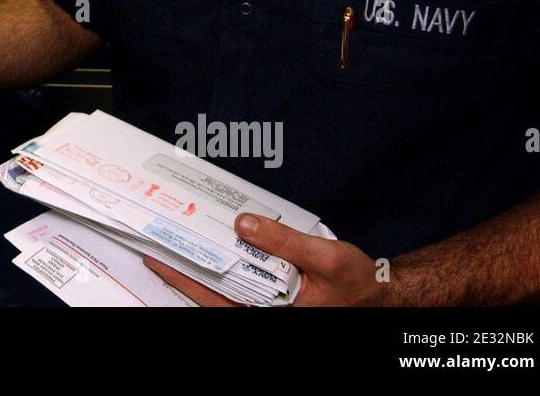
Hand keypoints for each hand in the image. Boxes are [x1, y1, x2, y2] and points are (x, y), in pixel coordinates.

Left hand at [142, 213, 388, 305]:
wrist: (381, 295)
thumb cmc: (357, 283)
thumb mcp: (326, 258)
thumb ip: (285, 242)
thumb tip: (243, 223)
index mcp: (272, 316)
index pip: (214, 299)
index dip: (183, 279)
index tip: (158, 259)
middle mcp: (264, 315)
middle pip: (213, 294)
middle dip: (185, 271)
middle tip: (157, 245)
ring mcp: (266, 308)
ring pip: (224, 289)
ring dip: (203, 268)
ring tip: (177, 243)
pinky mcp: (273, 299)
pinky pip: (240, 284)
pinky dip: (225, 267)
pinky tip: (215, 248)